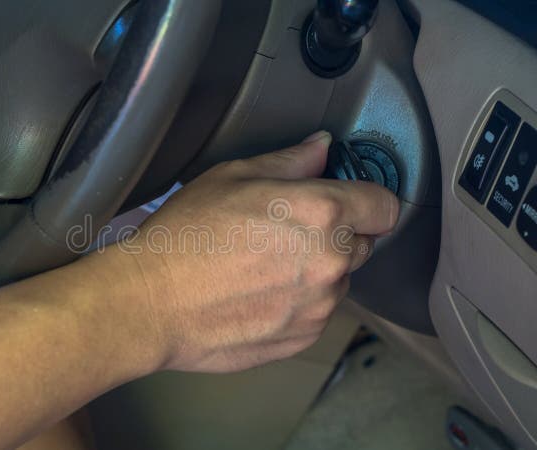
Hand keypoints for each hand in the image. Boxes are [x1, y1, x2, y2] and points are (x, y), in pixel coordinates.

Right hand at [122, 131, 398, 372]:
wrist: (152, 303)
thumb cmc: (185, 238)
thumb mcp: (232, 177)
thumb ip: (289, 162)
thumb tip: (320, 147)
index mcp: (321, 212)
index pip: (384, 205)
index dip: (366, 199)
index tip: (349, 200)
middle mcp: (332, 262)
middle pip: (363, 243)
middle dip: (337, 234)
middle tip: (287, 231)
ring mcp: (321, 305)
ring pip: (339, 280)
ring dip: (317, 271)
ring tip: (264, 267)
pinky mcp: (305, 336)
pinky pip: (318, 311)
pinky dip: (299, 302)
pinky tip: (258, 294)